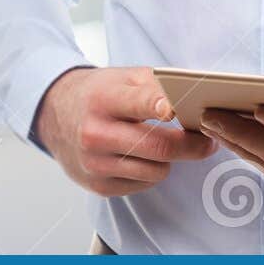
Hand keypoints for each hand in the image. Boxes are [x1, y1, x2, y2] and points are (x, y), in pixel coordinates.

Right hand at [35, 66, 216, 196]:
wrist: (56, 116)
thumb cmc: (98, 94)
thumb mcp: (121, 78)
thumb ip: (156, 85)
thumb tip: (193, 97)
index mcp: (103, 99)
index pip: (139, 103)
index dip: (164, 107)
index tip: (181, 110)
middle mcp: (96, 133)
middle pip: (159, 147)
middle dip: (192, 145)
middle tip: (207, 140)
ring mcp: (96, 163)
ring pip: (157, 171)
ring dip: (168, 159)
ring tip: (163, 144)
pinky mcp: (98, 186)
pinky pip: (144, 184)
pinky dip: (150, 171)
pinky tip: (140, 156)